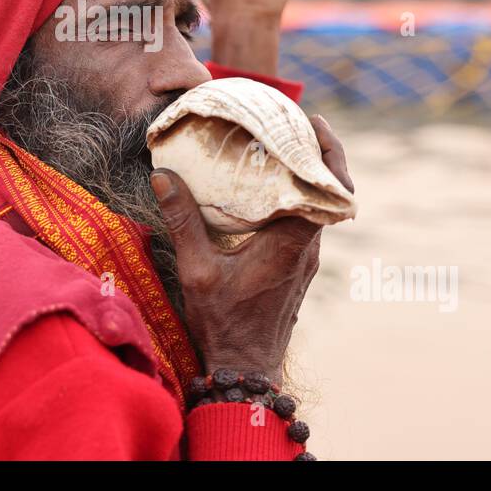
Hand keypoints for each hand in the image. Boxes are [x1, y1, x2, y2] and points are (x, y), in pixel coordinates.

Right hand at [151, 115, 351, 383]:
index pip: (328, 187)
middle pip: (327, 188)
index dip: (327, 151)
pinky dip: (293, 195)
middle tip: (293, 120)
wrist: (245, 369)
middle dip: (315, 151)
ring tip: (278, 143)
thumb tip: (163, 174)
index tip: (313, 122)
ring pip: (316, 203)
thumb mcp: (196, 270)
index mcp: (293, 241)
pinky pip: (305, 218)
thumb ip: (183, 220)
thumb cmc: (224, 323)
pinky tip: (265, 185)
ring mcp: (306, 257)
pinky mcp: (298, 265)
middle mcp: (308, 246)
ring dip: (304, 173)